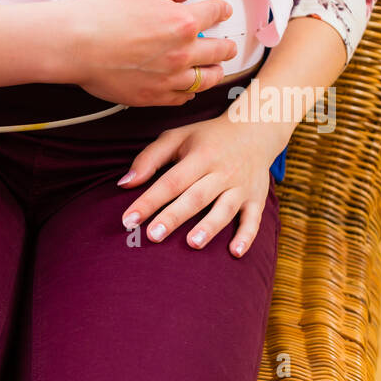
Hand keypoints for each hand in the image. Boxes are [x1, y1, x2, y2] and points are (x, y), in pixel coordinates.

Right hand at [66, 0, 239, 106]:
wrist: (76, 45)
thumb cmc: (102, 15)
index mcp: (183, 21)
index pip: (217, 13)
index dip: (222, 10)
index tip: (222, 11)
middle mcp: (183, 52)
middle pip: (222, 51)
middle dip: (226, 46)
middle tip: (225, 45)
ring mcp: (169, 78)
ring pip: (207, 80)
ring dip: (212, 72)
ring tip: (211, 69)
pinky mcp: (153, 97)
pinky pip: (182, 99)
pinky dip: (187, 92)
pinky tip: (185, 87)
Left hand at [116, 112, 285, 256]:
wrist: (255, 128)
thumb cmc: (207, 138)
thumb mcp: (177, 138)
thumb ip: (149, 158)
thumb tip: (124, 184)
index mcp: (201, 156)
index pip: (171, 181)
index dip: (149, 201)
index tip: (128, 219)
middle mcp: (223, 171)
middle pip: (196, 197)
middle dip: (174, 217)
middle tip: (153, 236)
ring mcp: (242, 186)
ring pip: (225, 209)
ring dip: (210, 227)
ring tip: (192, 244)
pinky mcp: (256, 198)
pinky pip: (254, 219)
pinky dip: (247, 236)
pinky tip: (236, 253)